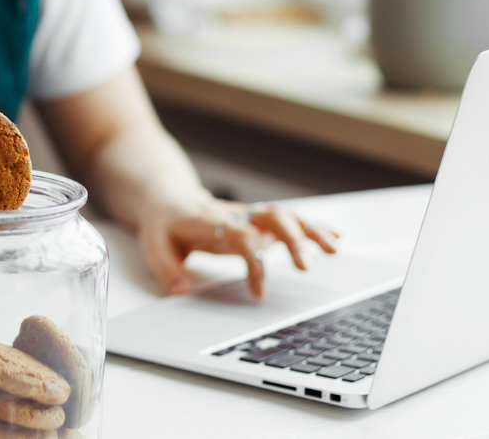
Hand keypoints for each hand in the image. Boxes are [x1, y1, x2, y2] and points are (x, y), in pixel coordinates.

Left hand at [138, 199, 338, 297]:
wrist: (168, 197)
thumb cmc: (164, 225)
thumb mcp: (153, 246)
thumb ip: (167, 270)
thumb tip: (180, 291)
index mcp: (210, 221)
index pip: (239, 237)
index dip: (253, 261)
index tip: (261, 291)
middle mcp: (235, 215)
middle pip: (270, 217)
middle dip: (292, 239)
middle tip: (307, 266)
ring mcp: (249, 216)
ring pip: (285, 215)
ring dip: (310, 229)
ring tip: (333, 247)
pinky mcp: (257, 220)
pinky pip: (289, 220)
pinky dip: (312, 226)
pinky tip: (334, 236)